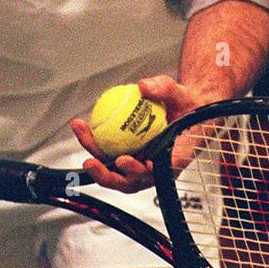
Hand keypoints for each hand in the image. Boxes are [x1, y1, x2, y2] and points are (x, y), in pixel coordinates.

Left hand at [70, 75, 226, 193]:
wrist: (182, 111)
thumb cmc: (186, 107)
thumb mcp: (180, 93)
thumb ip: (164, 88)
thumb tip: (144, 86)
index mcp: (175, 158)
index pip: (163, 170)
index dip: (148, 172)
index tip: (135, 162)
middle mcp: (155, 168)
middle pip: (131, 181)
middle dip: (109, 176)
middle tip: (93, 162)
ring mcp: (139, 166)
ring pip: (114, 171)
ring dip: (95, 158)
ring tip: (82, 135)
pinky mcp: (127, 159)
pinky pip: (108, 156)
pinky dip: (94, 143)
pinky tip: (83, 126)